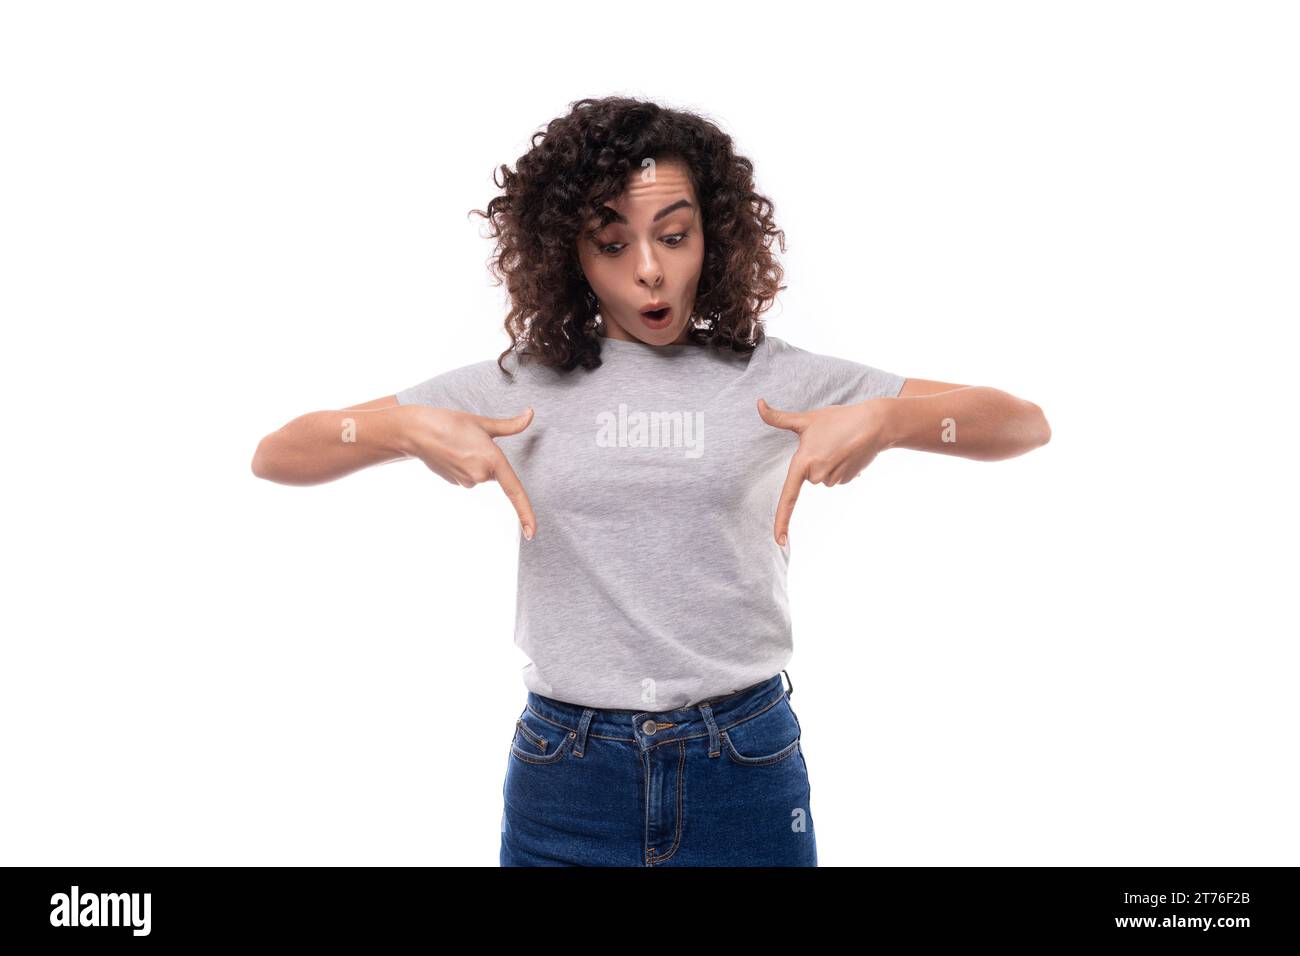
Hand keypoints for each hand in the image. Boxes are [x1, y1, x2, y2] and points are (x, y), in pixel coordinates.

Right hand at [401, 405, 537, 539]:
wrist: (417, 432)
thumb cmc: (450, 423)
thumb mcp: (483, 422)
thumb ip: (511, 424)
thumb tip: (530, 414)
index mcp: (492, 460)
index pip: (514, 491)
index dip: (525, 513)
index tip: (531, 532)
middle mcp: (480, 475)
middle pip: (495, 473)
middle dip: (488, 458)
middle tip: (471, 442)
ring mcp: (467, 482)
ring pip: (481, 475)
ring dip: (475, 462)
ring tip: (458, 446)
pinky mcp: (456, 483)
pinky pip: (469, 476)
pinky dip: (465, 466)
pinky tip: (452, 454)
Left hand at [757, 398, 891, 546]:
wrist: (874, 423)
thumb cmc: (838, 419)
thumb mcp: (807, 419)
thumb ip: (778, 417)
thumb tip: (758, 403)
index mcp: (803, 462)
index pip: (788, 497)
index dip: (782, 520)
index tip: (779, 541)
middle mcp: (817, 475)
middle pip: (809, 479)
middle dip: (815, 462)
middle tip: (828, 442)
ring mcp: (834, 479)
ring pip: (823, 479)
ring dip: (829, 464)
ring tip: (840, 445)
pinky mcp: (847, 480)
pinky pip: (836, 478)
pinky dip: (841, 467)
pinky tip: (849, 453)